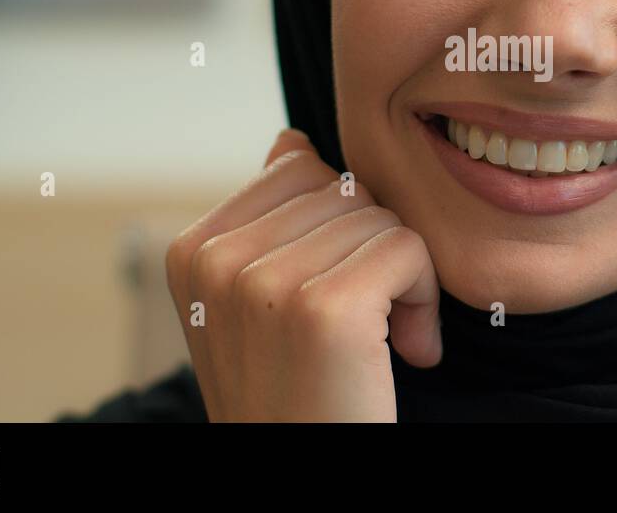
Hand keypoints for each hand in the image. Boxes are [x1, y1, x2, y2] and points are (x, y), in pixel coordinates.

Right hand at [165, 128, 441, 420]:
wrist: (300, 475)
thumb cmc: (298, 393)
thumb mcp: (259, 305)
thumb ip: (271, 220)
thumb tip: (290, 141)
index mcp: (191, 248)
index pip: (299, 167)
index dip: (337, 226)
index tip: (331, 295)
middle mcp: (213, 258)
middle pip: (343, 187)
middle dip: (371, 248)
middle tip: (363, 323)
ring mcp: (261, 280)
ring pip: (380, 215)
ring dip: (402, 279)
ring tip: (378, 341)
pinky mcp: (321, 307)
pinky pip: (407, 248)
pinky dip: (425, 299)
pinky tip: (406, 350)